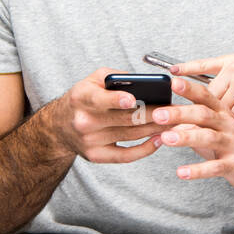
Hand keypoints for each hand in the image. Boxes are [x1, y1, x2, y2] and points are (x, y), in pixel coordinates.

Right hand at [50, 67, 169, 162]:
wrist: (59, 126)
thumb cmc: (83, 98)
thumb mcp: (92, 80)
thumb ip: (116, 77)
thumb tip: (146, 82)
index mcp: (82, 98)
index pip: (100, 100)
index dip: (117, 100)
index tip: (133, 99)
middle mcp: (84, 121)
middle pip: (125, 119)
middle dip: (153, 114)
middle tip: (174, 109)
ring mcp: (90, 141)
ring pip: (130, 135)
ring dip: (155, 129)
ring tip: (174, 121)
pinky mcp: (96, 156)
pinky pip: (125, 156)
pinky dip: (145, 149)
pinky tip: (158, 140)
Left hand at [148, 76, 233, 191]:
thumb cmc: (232, 142)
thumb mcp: (214, 127)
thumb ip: (190, 122)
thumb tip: (162, 117)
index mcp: (222, 113)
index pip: (205, 97)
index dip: (190, 89)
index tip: (173, 82)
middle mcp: (228, 125)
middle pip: (204, 114)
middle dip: (180, 113)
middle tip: (159, 114)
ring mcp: (232, 144)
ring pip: (209, 138)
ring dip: (186, 137)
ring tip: (167, 138)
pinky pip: (215, 167)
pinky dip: (197, 170)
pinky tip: (182, 172)